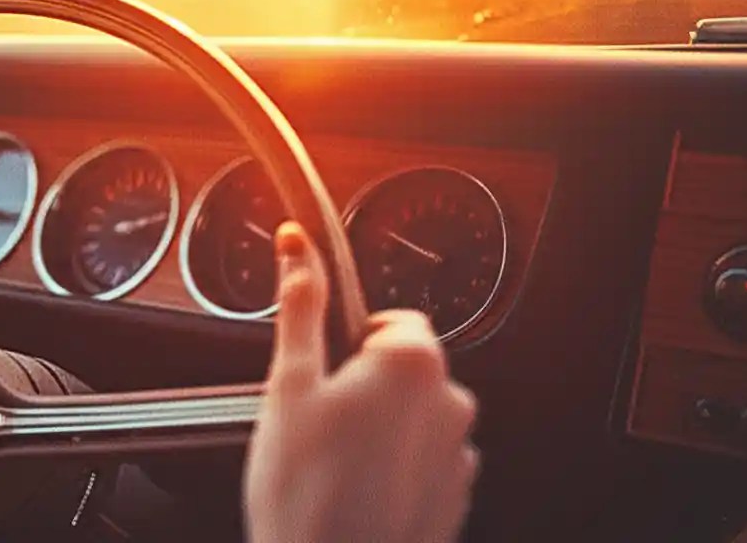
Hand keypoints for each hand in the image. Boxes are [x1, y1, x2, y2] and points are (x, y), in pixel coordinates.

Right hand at [244, 222, 478, 542]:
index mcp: (413, 362)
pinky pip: (423, 464)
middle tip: (317, 422)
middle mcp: (449, 403)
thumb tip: (297, 247)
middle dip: (365, 387)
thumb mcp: (289, 384)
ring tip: (332, 465)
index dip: (352, 342)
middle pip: (404, 371)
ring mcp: (457, 456)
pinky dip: (393, 470)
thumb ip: (300, 306)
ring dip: (380, 430)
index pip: (394, 321)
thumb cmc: (305, 489)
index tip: (323, 370)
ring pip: (413, 420)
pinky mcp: (455, 500)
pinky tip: (353, 491)